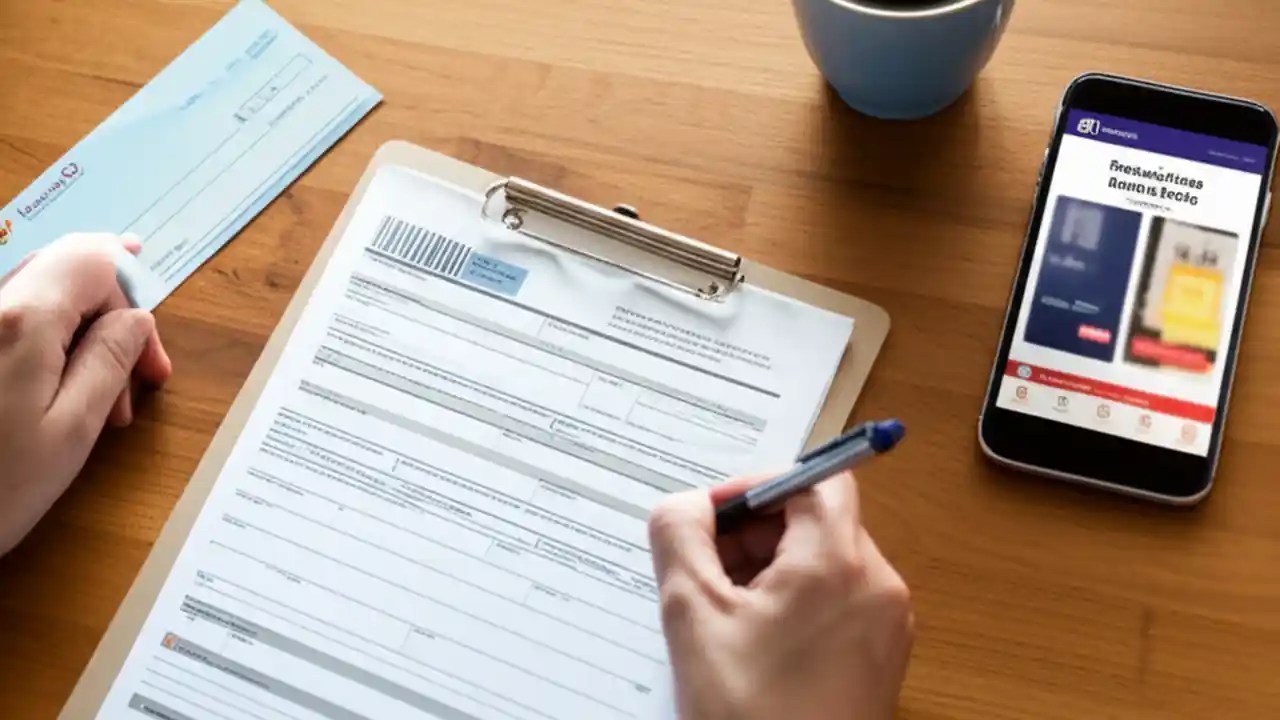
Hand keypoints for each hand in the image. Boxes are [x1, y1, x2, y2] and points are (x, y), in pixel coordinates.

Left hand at [0, 234, 170, 555]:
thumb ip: (110, 361)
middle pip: (64, 268)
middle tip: (141, 374)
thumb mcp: (71, 430)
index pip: (95, 263)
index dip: (134, 301)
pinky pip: (12, 319)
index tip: (150, 363)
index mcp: (23, 320)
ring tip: (100, 398)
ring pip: (38, 293)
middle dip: (111, 312)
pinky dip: (47, 342)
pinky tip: (57, 388)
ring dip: (80, 332)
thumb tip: (135, 320)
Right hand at [649, 472, 912, 719]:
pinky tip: (748, 643)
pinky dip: (792, 604)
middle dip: (753, 534)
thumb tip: (684, 506)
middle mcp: (877, 586)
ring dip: (768, 570)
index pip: (815, 481)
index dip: (758, 486)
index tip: (711, 516)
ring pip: (823, 564)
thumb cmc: (753, 716)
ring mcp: (885, 626)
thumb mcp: (693, 617)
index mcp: (838, 564)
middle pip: (817, 521)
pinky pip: (837, 603)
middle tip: (701, 568)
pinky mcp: (880, 659)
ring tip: (720, 613)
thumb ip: (679, 539)